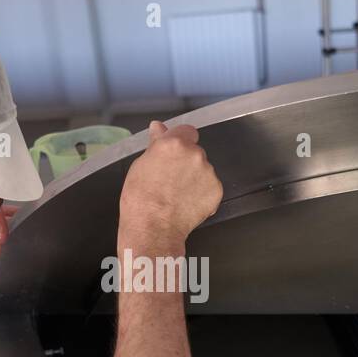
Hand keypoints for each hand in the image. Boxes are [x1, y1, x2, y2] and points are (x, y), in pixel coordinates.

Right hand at [119, 121, 221, 246]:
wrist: (153, 229)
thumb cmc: (141, 200)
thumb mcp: (141, 165)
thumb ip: (156, 144)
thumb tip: (158, 127)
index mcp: (174, 143)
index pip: (187, 131)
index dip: (180, 142)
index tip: (173, 154)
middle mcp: (195, 154)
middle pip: (195, 152)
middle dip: (186, 162)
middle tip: (170, 179)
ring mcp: (208, 172)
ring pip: (203, 169)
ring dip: (194, 178)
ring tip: (177, 195)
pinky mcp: (216, 190)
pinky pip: (210, 186)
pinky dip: (202, 193)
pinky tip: (186, 203)